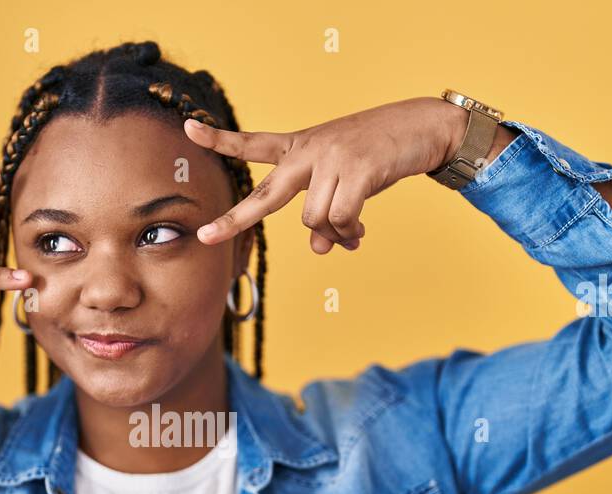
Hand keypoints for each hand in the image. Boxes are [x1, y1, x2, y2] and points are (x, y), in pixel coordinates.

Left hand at [183, 96, 466, 254]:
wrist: (424, 127)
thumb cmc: (380, 154)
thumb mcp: (346, 183)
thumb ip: (325, 215)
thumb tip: (319, 248)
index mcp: (301, 146)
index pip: (254, 143)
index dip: (220, 139)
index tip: (188, 129)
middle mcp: (310, 150)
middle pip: (267, 194)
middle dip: (235, 218)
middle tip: (205, 237)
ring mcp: (332, 158)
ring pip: (314, 220)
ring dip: (333, 234)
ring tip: (351, 235)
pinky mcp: (357, 169)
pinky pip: (340, 219)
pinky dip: (349, 232)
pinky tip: (359, 232)